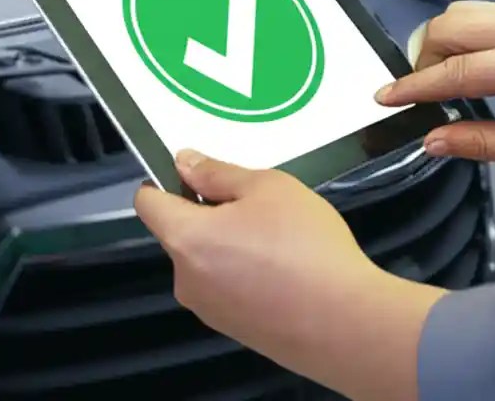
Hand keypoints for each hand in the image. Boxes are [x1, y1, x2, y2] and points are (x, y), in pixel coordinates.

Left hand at [135, 150, 445, 400]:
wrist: (348, 325)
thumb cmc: (306, 246)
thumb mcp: (268, 188)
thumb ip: (218, 173)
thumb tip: (184, 162)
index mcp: (184, 238)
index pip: (146, 202)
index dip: (165, 182)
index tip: (198, 176)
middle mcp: (185, 279)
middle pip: (178, 233)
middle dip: (207, 215)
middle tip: (256, 208)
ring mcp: (208, 311)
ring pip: (205, 262)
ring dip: (228, 246)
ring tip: (278, 243)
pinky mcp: (234, 332)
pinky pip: (227, 290)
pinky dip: (245, 276)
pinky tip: (285, 274)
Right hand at [376, 1, 494, 166]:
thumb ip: (479, 143)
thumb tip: (434, 141)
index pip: (451, 73)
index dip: (412, 87)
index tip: (387, 97)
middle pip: (443, 29)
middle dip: (421, 61)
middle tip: (425, 92)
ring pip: (455, 13)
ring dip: (439, 44)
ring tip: (448, 78)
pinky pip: (477, 12)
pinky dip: (460, 35)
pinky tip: (470, 63)